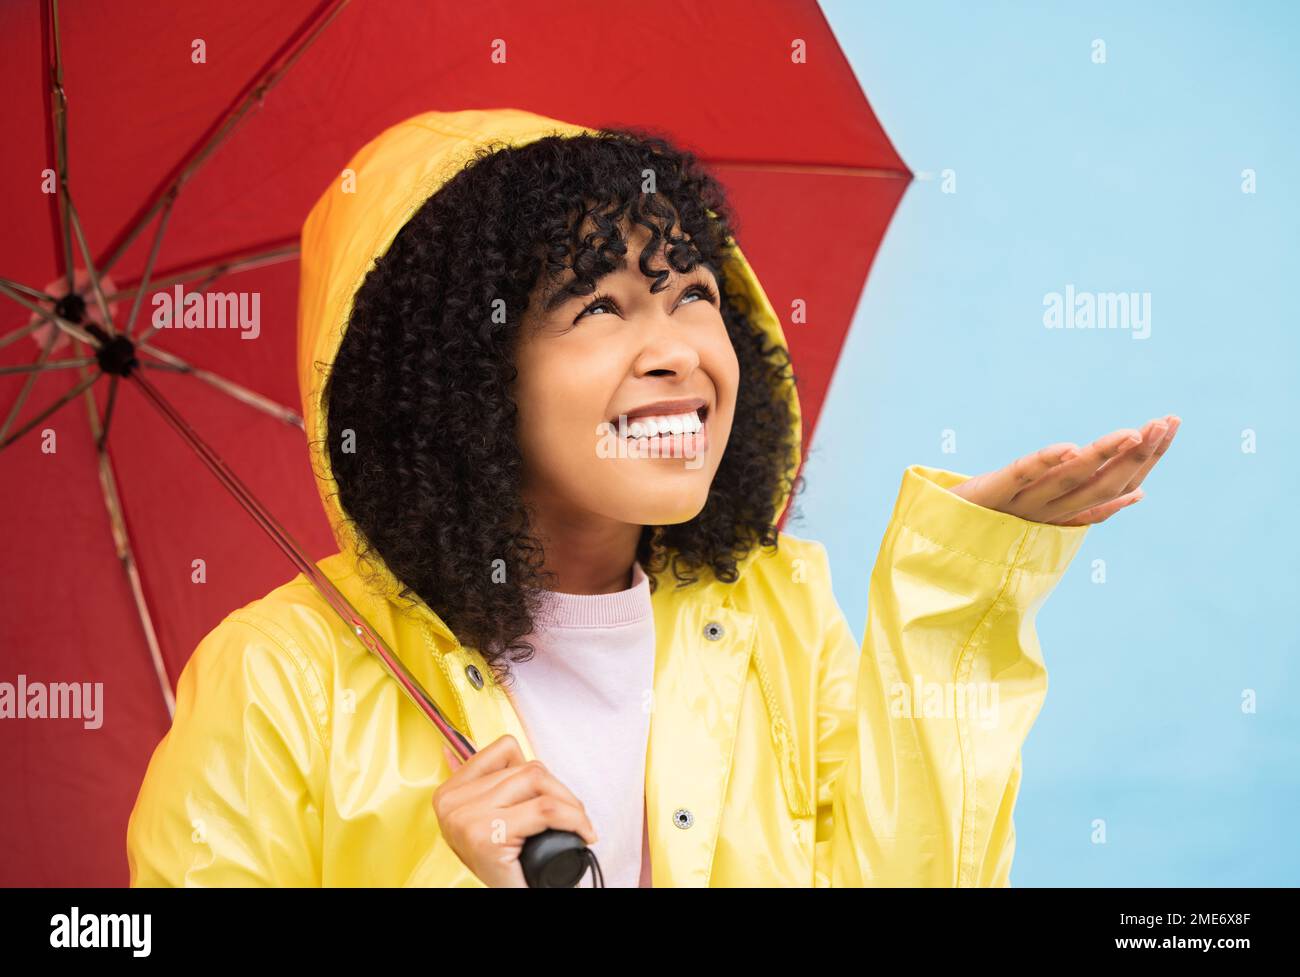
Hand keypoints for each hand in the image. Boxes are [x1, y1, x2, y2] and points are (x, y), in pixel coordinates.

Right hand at [432, 734, 598, 887]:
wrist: (511, 898)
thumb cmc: (503, 866)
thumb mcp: (487, 819)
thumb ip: (489, 784)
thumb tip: (499, 752)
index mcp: (449, 792)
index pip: (504, 750)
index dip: (537, 770)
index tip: (549, 793)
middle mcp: (452, 803)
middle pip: (526, 768)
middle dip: (559, 790)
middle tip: (571, 815)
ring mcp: (467, 818)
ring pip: (538, 781)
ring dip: (570, 803)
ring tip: (576, 824)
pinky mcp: (488, 835)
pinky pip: (547, 810)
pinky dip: (574, 819)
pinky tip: (582, 832)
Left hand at [946, 415, 1179, 525]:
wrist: (931, 546)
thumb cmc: (987, 523)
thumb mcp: (1040, 511)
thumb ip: (1087, 504)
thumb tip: (1140, 493)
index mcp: (1060, 516)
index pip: (1114, 487)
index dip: (1144, 459)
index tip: (1170, 426)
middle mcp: (1044, 515)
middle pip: (1099, 485)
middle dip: (1136, 454)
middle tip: (1165, 422)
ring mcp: (1016, 507)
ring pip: (1067, 482)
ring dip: (1104, 455)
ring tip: (1133, 432)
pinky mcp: (986, 496)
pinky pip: (1017, 478)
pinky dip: (1043, 463)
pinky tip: (1068, 447)